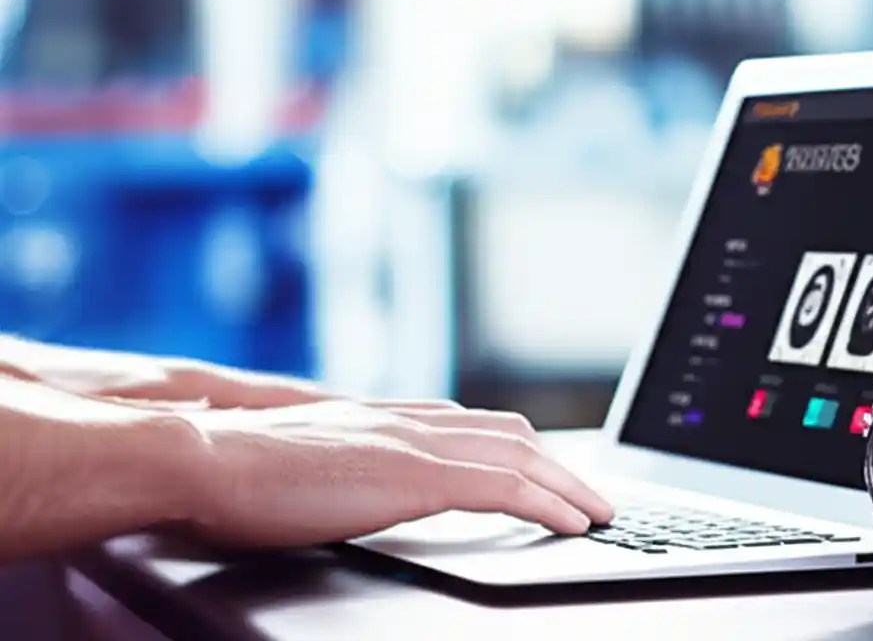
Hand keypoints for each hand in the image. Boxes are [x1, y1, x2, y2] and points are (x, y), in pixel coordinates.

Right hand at [179, 401, 612, 546]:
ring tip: (598, 512)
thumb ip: (343, 468)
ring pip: (522, 455)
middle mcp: (410, 421)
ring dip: (569, 485)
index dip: (521, 447)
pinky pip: (505, 487)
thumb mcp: (305, 466)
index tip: (547, 468)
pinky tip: (571, 524)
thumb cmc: (236, 473)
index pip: (475, 425)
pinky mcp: (415, 474)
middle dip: (559, 465)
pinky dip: (548, 504)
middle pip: (512, 434)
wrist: (203, 457)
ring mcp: (416, 443)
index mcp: (386, 418)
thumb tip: (350, 486)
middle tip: (591, 494)